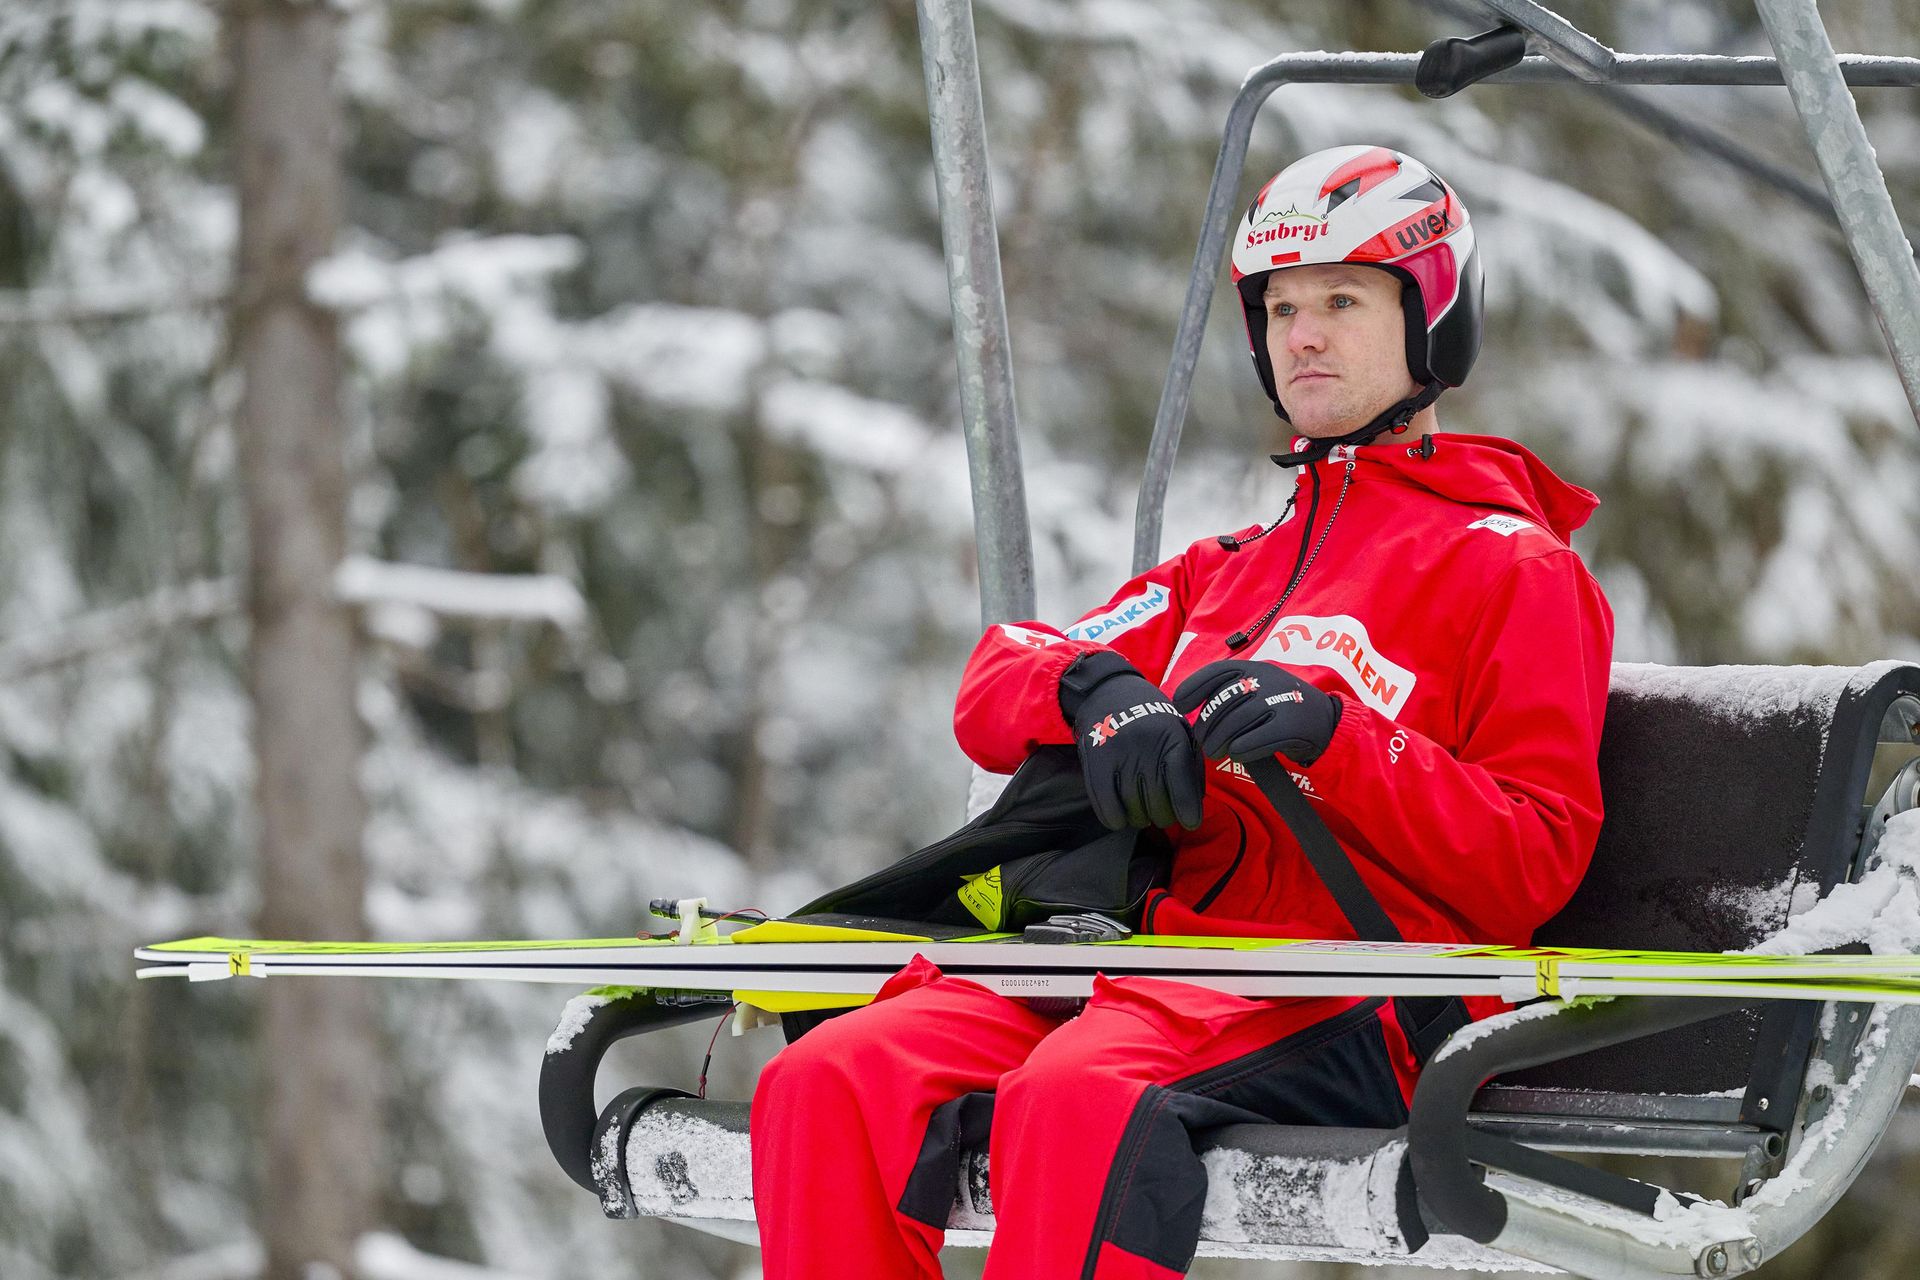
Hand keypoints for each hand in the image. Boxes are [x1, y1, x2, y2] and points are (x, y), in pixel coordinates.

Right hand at [1058, 651, 1204, 830]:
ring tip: (1142, 813)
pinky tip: (1120, 818)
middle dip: (1164, 817)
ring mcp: (1119, 755)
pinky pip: (1106, 805)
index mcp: (1172, 738)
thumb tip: (1196, 804)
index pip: (1182, 785)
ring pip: (1133, 809)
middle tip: (1162, 814)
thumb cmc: (1151, 720)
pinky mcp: (1095, 762)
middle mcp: (1146, 747)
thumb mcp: (1179, 731)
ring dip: (1140, 819)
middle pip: (1158, 804)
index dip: (1188, 811)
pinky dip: (1115, 819)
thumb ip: (1191, 764)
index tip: (1190, 822)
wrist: (1109, 692)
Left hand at [1172, 660, 1341, 765]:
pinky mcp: (1291, 726)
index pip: (1217, 672)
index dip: (1193, 687)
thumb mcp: (1259, 688)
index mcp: (1255, 667)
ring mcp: (1279, 701)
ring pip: (1235, 723)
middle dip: (1206, 726)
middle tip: (1204, 743)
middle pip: (1222, 703)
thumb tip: (1185, 703)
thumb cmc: (1282, 706)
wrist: (1327, 722)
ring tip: (1214, 752)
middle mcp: (1266, 680)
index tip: (1180, 704)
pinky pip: (1255, 740)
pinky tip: (1237, 754)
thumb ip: (1230, 690)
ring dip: (1219, 741)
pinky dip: (1241, 750)